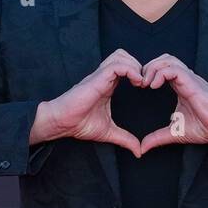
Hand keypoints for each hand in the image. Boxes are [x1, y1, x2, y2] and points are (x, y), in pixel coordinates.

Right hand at [29, 49, 143, 156]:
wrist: (62, 123)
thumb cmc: (79, 124)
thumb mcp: (109, 132)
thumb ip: (125, 139)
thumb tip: (139, 151)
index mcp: (108, 85)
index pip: (125, 66)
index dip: (138, 73)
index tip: (146, 88)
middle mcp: (104, 77)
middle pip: (124, 56)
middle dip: (139, 65)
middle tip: (145, 83)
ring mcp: (100, 76)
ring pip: (121, 56)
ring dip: (135, 66)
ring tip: (140, 82)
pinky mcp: (97, 78)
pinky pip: (117, 65)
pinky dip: (130, 70)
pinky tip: (136, 82)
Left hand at [138, 55, 207, 153]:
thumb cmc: (206, 127)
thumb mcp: (175, 133)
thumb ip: (158, 138)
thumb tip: (143, 148)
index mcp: (180, 87)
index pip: (162, 69)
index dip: (148, 73)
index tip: (140, 88)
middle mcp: (184, 79)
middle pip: (163, 59)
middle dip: (148, 67)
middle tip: (140, 83)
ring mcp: (189, 79)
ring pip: (167, 60)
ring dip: (152, 68)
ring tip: (145, 83)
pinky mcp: (193, 82)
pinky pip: (174, 69)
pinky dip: (160, 73)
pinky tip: (154, 86)